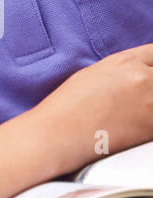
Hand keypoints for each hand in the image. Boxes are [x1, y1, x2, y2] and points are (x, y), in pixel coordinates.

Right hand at [31, 42, 152, 172]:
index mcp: (125, 62)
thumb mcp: (93, 75)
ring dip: (149, 107)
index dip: (152, 65)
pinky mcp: (151, 126)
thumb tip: (139, 76)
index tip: (148, 75)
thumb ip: (123, 72)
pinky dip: (147, 125)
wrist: (56, 136)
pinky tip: (129, 129)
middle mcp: (142, 78)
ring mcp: (150, 102)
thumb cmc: (65, 109)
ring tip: (127, 117)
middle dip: (149, 86)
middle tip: (134, 100)